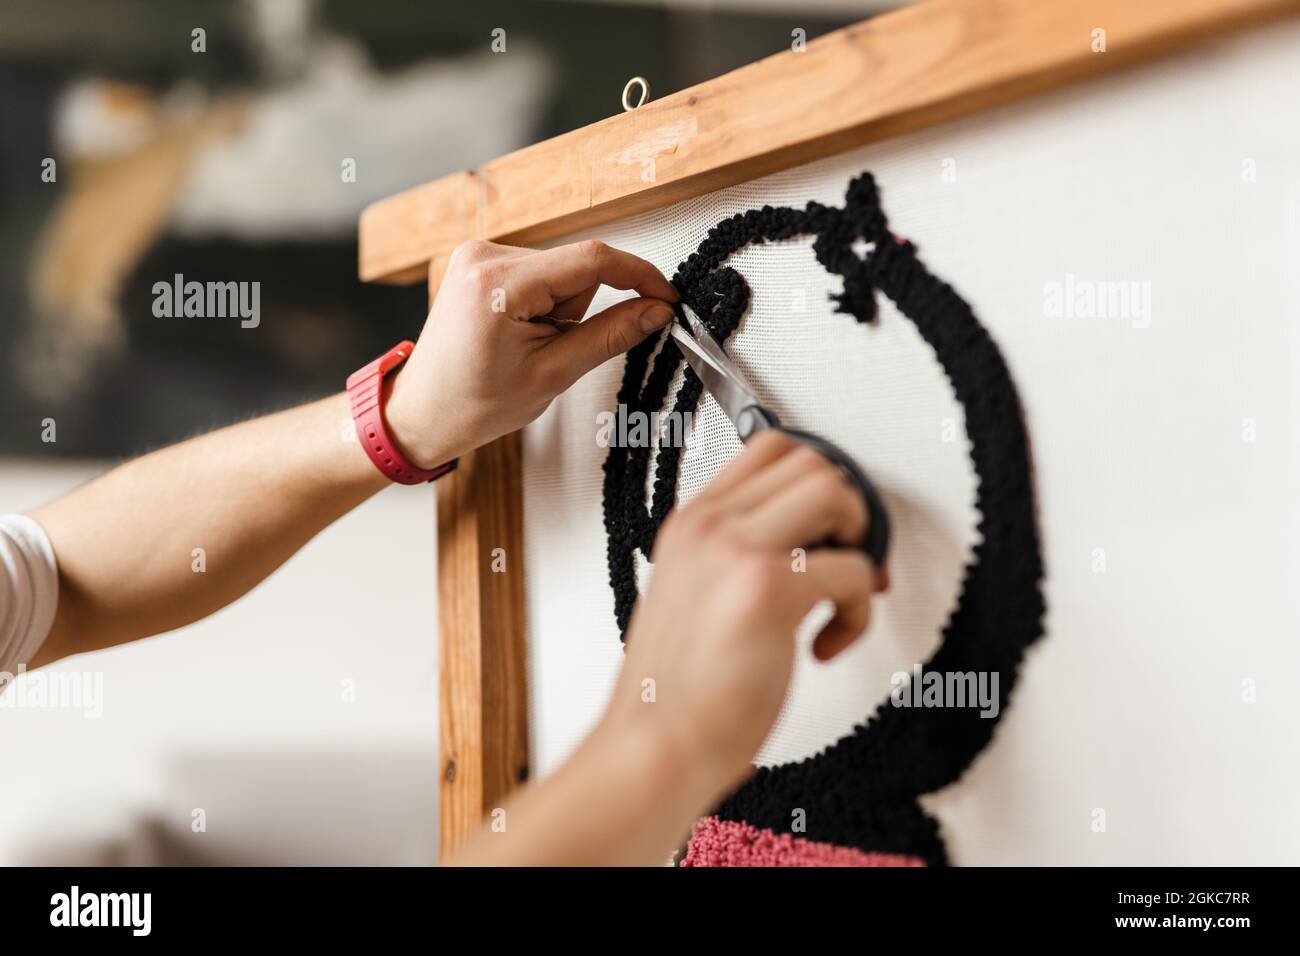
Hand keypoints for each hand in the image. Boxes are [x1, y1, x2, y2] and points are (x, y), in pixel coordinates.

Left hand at [384, 239, 677, 467]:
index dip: (639, 276)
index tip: (667, 297)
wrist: (423, 412)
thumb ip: (610, 336)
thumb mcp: (553, 375)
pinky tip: (515, 333)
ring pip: (561, 272)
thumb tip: (656, 310)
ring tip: (524, 346)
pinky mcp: (480, 261)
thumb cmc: (474, 403)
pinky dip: (542, 304)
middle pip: (577, 269)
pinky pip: (539, 274)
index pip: (592, 260)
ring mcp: (478, 255)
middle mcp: (484, 256)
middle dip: (577, 312)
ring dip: (558, 310)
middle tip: (548, 352)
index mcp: (498, 284)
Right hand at [601, 430, 884, 801]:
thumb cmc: (675, 692)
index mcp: (691, 523)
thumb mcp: (693, 597)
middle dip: (849, 512)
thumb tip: (809, 544)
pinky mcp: (767, 589)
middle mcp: (710, 525)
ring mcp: (736, 550)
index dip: (818, 484)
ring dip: (859, 545)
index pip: (770, 448)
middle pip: (813, 461)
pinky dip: (858, 612)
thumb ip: (736, 557)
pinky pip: (854, 569)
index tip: (829, 532)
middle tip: (844, 563)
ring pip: (837, 492)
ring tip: (840, 594)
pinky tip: (824, 646)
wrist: (655, 749)